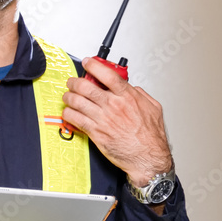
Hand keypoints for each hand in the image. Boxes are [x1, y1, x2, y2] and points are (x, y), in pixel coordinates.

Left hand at [61, 57, 172, 186]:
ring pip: (77, 102)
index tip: (88, 62)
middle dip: (74, 82)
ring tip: (67, 96)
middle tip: (72, 82)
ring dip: (68, 97)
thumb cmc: (151, 137)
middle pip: (86, 86)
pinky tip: (68, 112)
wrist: (148, 158)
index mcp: (127, 97)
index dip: (94, 65)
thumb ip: (141, 94)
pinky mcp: (96, 133)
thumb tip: (132, 88)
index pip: (107, 74)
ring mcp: (103, 119)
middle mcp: (113, 106)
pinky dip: (68, 113)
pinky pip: (75, 119)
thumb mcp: (153, 108)